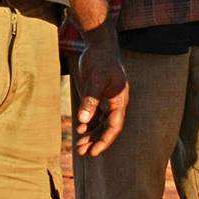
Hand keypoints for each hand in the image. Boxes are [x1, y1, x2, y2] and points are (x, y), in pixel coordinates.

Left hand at [72, 39, 128, 155]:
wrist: (99, 45)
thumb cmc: (100, 60)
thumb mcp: (94, 79)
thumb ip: (90, 100)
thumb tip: (83, 120)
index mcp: (119, 100)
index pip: (114, 126)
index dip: (105, 140)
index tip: (94, 151)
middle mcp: (115, 103)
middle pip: (107, 128)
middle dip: (96, 141)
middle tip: (82, 153)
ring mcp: (107, 101)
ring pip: (101, 123)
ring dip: (91, 135)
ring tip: (79, 147)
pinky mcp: (98, 96)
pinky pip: (96, 115)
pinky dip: (89, 124)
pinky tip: (80, 131)